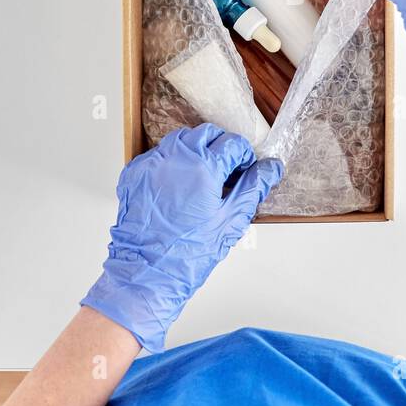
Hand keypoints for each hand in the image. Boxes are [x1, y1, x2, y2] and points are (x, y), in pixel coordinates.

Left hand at [80, 124, 282, 352]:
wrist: (147, 272)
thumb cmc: (188, 253)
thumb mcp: (231, 221)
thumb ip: (253, 187)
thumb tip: (271, 168)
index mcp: (202, 167)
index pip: (232, 143)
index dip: (244, 156)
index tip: (245, 168)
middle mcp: (174, 158)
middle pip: (205, 134)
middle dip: (220, 146)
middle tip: (227, 169)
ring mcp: (152, 164)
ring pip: (179, 139)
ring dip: (195, 149)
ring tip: (203, 175)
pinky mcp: (135, 174)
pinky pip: (157, 155)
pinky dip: (171, 162)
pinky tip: (178, 185)